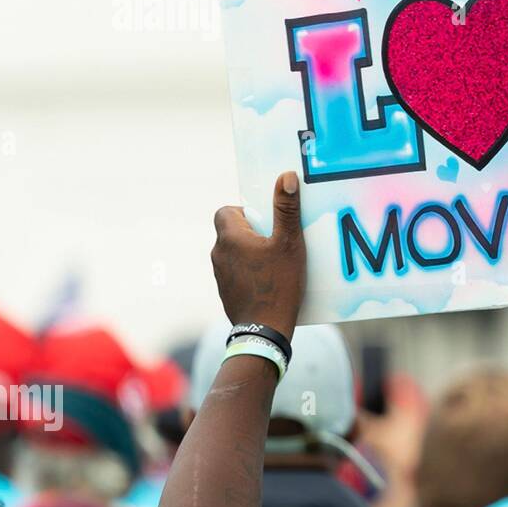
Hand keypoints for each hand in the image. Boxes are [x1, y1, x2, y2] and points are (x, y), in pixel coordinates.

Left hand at [210, 172, 305, 340]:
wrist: (265, 330)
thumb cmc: (278, 285)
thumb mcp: (289, 243)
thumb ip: (286, 209)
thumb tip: (286, 176)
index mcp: (230, 238)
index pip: (225, 211)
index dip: (244, 211)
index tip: (266, 221)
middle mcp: (218, 254)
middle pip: (231, 232)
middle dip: (253, 232)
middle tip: (277, 241)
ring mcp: (220, 275)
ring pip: (233, 253)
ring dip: (251, 253)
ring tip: (276, 263)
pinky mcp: (226, 292)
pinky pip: (236, 272)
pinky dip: (250, 272)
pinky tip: (270, 282)